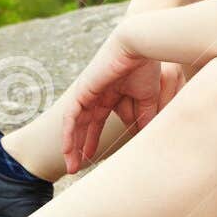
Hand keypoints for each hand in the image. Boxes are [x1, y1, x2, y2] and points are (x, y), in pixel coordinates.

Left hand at [61, 29, 164, 174]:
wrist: (140, 48)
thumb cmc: (147, 69)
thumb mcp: (148, 101)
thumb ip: (145, 120)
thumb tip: (144, 141)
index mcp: (110, 95)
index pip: (97, 122)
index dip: (93, 140)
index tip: (94, 159)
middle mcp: (96, 95)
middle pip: (83, 126)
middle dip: (80, 147)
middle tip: (76, 168)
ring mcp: (88, 93)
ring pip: (75, 124)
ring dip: (72, 146)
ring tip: (71, 167)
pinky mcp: (82, 91)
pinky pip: (71, 116)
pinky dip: (68, 134)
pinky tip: (68, 149)